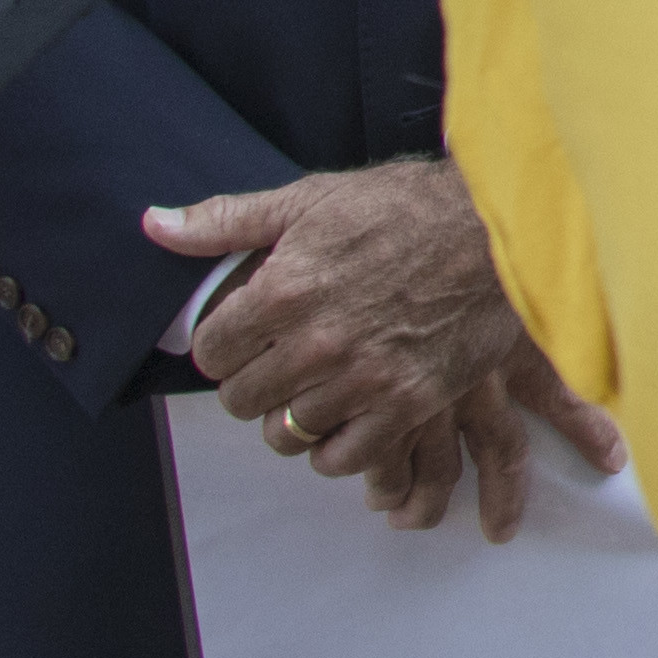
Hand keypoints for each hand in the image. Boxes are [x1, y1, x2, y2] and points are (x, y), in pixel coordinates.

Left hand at [150, 161, 617, 542]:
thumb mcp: (312, 198)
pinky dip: (335, 447)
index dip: (224, 344)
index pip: (212, 352)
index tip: (246, 337)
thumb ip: (227, 220)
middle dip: (253, 383)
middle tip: (279, 363)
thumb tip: (154, 225)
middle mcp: (317, 343)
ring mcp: (363, 379)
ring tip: (314, 390)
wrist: (503, 226)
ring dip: (293, 416)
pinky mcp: (408, 404)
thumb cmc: (405, 207)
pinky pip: (343, 458)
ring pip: (288, 434)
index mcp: (284, 289)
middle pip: (243, 400)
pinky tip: (346, 417)